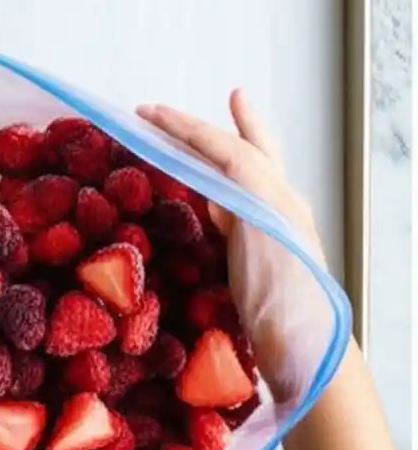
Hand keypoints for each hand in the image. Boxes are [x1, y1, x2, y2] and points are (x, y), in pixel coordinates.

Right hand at [137, 89, 327, 394]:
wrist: (302, 353)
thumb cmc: (283, 300)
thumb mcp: (263, 237)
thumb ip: (243, 198)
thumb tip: (215, 173)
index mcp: (276, 199)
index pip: (228, 150)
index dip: (186, 128)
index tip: (147, 113)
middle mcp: (277, 209)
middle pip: (253, 154)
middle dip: (240, 124)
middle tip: (231, 96)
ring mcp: (271, 235)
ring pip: (248, 181)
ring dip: (230, 153)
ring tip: (217, 135)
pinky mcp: (259, 262)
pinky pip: (237, 213)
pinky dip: (221, 193)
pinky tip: (208, 200)